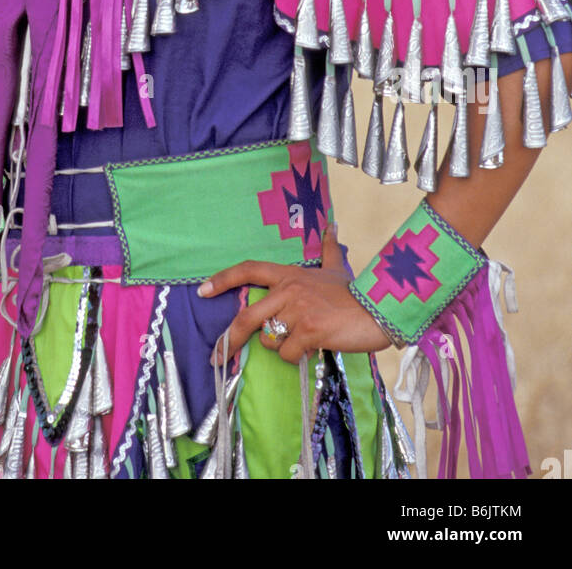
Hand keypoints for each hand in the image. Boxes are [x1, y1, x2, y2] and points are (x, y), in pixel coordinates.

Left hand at [197, 225, 390, 364]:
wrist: (378, 311)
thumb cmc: (354, 293)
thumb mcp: (337, 267)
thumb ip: (329, 248)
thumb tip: (331, 226)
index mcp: (290, 274)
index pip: (249, 270)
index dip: (223, 279)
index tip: (203, 290)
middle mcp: (288, 290)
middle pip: (248, 315)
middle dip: (230, 338)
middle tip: (218, 355)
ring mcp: (297, 310)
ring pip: (269, 338)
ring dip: (280, 346)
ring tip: (303, 339)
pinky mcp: (308, 331)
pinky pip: (286, 352)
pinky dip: (295, 356)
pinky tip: (312, 347)